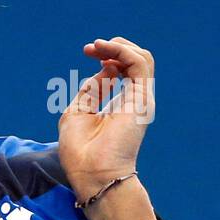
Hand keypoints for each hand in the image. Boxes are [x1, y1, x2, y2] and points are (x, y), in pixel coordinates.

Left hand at [58, 37, 154, 202]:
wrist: (92, 173)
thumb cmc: (81, 151)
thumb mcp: (77, 113)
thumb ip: (91, 91)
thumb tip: (103, 70)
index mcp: (118, 104)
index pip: (120, 70)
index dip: (105, 56)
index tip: (87, 51)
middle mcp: (132, 100)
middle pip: (134, 62)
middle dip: (112, 48)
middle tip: (90, 48)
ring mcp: (139, 99)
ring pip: (142, 59)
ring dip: (119, 47)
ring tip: (98, 46)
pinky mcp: (141, 99)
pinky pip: (140, 64)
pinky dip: (123, 52)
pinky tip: (105, 52)